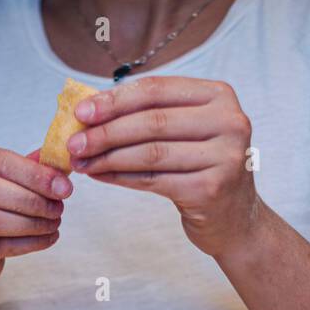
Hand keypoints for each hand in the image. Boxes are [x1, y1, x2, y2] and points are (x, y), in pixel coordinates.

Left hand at [67, 77, 256, 258]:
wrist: (236, 220)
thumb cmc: (202, 169)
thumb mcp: (188, 132)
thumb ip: (152, 115)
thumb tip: (91, 111)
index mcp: (219, 96)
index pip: (157, 90)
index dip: (115, 99)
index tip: (81, 111)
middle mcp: (229, 122)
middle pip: (152, 121)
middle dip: (106, 131)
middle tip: (73, 142)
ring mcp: (224, 157)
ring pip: (150, 152)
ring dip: (108, 157)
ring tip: (81, 162)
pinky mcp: (210, 189)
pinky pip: (153, 180)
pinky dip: (120, 178)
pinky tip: (100, 176)